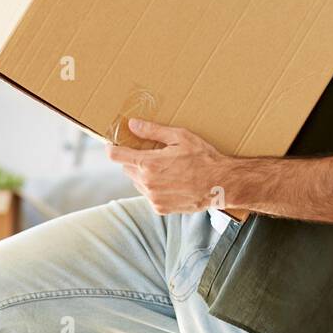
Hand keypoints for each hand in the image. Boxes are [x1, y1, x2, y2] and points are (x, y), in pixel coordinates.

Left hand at [106, 118, 239, 215]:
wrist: (221, 184)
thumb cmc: (203, 158)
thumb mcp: (180, 137)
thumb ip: (152, 131)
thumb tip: (132, 124)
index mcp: (148, 163)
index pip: (116, 156)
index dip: (112, 147)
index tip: (114, 143)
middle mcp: (147, 183)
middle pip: (127, 168)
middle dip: (135, 159)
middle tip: (152, 153)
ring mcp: (153, 198)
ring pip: (137, 182)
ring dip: (144, 174)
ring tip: (166, 168)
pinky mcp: (160, 208)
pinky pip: (149, 194)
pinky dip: (154, 187)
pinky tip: (171, 181)